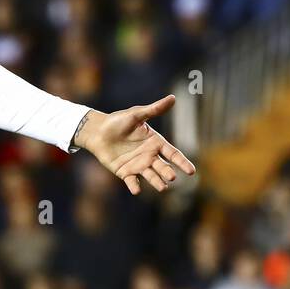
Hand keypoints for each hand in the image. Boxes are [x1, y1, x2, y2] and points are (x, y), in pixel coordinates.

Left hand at [72, 95, 196, 195]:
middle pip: (163, 167)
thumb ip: (154, 109)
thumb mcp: (136, 114)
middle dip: (167, 172)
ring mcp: (138, 165)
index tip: (192, 172)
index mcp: (155, 143)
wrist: (97, 131)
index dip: (182, 162)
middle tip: (172, 177)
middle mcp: (150, 156)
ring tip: (163, 187)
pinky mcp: (125, 172)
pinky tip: (136, 190)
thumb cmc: (118, 121)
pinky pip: (132, 181)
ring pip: (151, 176)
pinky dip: (134, 186)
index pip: (173, 154)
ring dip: (157, 182)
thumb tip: (173, 98)